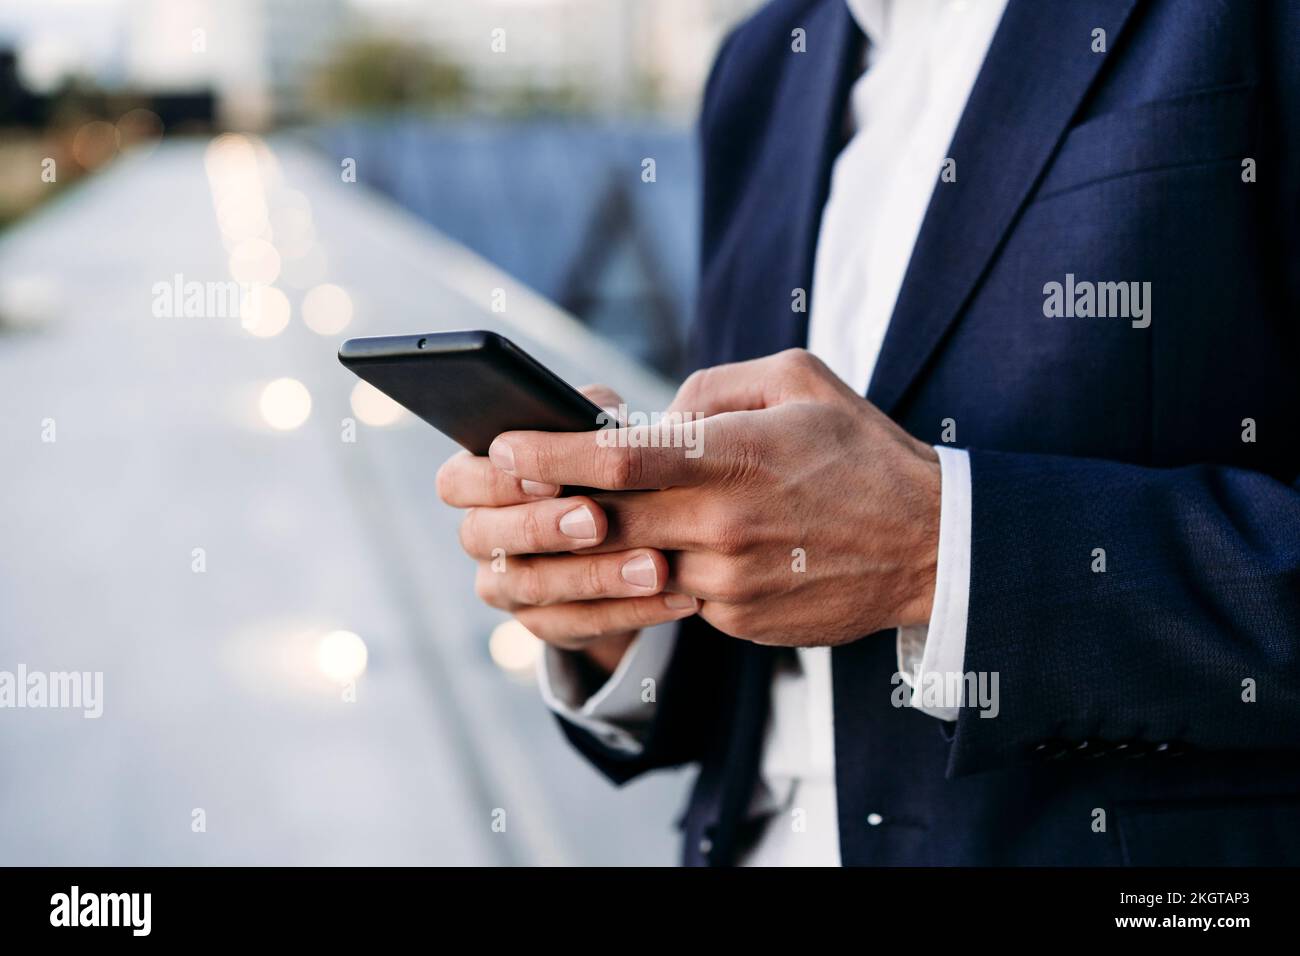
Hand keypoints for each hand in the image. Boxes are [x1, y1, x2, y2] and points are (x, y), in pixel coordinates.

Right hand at [436, 386, 699, 674]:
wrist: (628, 528)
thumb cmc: (603, 465)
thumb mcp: (597, 432)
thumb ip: (591, 418)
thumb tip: (607, 421)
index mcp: (476, 480)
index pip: (457, 482)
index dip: (497, 482)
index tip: (550, 478)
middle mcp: (482, 536)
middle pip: (487, 537)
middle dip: (544, 528)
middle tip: (598, 521)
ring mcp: (508, 586)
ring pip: (537, 587)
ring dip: (598, 576)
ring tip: (654, 566)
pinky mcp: (546, 625)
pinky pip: (580, 625)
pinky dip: (632, 612)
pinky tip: (676, 598)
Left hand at [486, 350, 940, 646]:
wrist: (930, 546)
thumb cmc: (862, 453)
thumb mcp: (800, 382)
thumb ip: (715, 388)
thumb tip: (655, 417)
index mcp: (733, 456)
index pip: (618, 459)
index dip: (550, 453)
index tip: (503, 445)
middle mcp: (723, 524)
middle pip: (605, 520)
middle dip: (548, 506)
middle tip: (504, 490)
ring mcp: (728, 580)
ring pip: (632, 566)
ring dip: (592, 550)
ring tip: (566, 527)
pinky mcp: (738, 620)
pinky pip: (677, 594)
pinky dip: (656, 574)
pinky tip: (658, 555)